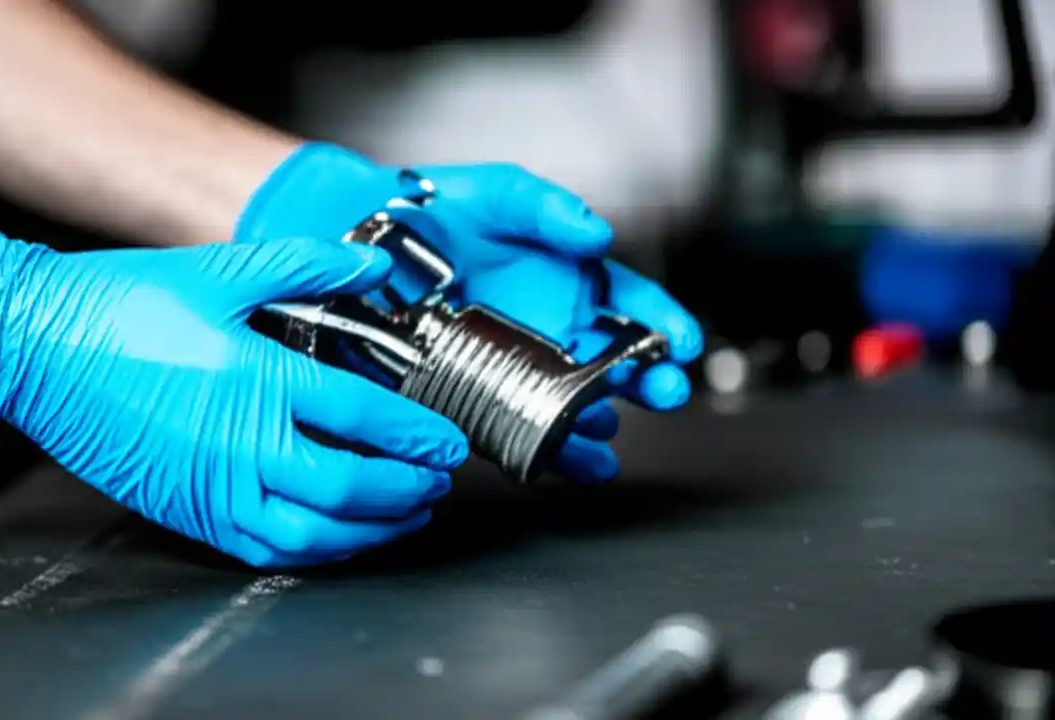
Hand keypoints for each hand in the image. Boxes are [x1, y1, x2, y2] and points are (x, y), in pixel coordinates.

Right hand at [0, 230, 468, 567]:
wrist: (32, 345)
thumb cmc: (117, 305)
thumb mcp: (220, 271)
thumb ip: (306, 266)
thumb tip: (370, 264)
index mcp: (257, 380)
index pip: (365, 418)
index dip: (418, 435)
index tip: (447, 441)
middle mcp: (240, 444)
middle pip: (351, 485)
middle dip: (408, 488)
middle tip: (438, 481)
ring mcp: (212, 487)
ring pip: (313, 531)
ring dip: (371, 528)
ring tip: (404, 515)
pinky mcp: (186, 511)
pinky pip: (264, 549)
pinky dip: (315, 551)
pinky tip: (338, 537)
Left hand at [235, 143, 702, 483]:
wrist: (371, 238)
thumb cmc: (442, 211)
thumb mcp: (501, 192)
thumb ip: (550, 207)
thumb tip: (597, 235)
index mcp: (572, 279)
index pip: (632, 304)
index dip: (664, 322)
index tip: (683, 341)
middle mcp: (555, 328)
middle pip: (616, 362)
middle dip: (647, 380)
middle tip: (664, 393)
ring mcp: (521, 365)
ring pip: (575, 403)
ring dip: (598, 424)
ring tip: (609, 437)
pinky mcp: (480, 393)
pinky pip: (522, 427)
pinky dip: (550, 450)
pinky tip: (569, 461)